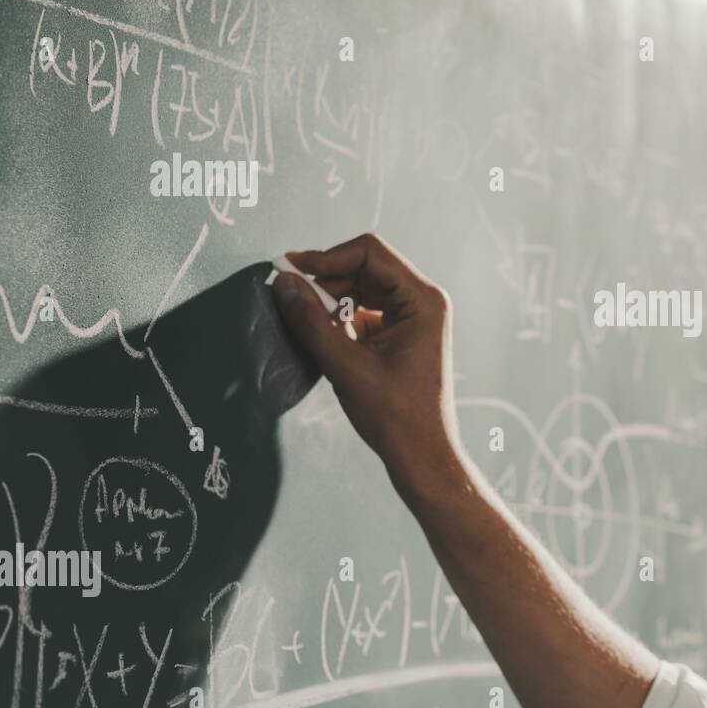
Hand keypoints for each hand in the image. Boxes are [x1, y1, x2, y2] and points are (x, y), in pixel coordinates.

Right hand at [271, 232, 468, 507]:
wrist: (422, 455)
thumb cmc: (395, 415)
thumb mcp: (345, 365)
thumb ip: (311, 321)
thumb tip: (282, 283)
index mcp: (423, 300)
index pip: (369, 253)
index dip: (326, 257)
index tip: (289, 270)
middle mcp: (424, 301)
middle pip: (365, 267)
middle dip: (326, 280)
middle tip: (290, 298)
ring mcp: (415, 317)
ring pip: (363, 288)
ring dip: (331, 300)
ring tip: (305, 321)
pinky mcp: (402, 334)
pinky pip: (366, 310)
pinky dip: (341, 318)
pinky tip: (323, 337)